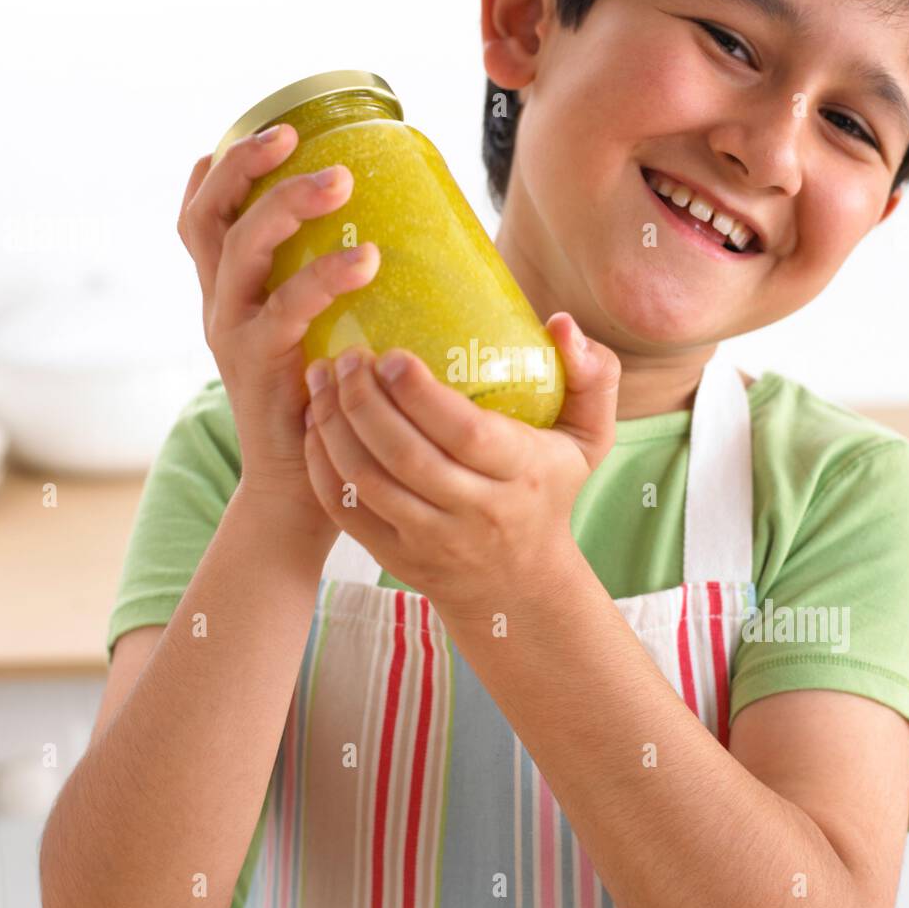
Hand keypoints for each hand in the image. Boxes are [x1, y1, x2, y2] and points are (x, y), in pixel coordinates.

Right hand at [177, 124, 380, 543]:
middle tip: (296, 137)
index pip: (203, 217)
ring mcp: (231, 334)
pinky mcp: (258, 367)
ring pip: (240, 249)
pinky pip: (283, 309)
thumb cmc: (323, 404)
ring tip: (339, 183)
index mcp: (230, 292)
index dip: (220, 168)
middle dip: (246, 165)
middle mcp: (220, 305)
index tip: (264, 130)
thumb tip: (401, 239)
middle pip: (210, 216)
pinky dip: (322, 278)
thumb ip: (333, 292)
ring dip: (285, 206)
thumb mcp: (315, 336)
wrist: (301, 488)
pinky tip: (363, 260)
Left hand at [300, 312, 620, 616]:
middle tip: (346, 357)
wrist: (520, 585)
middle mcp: (475, 512)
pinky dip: (322, 467)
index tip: (391, 355)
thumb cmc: (548, 492)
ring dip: (335, 427)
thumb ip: (592, 376)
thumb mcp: (588, 439)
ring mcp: (430, 539)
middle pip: (408, 456)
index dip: (422, 395)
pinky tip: (316, 424)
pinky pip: (347, 512)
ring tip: (321, 379)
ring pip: (369, 482)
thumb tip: (561, 322)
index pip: (466, 434)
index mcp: (521, 474)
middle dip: (366, 403)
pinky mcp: (394, 557)